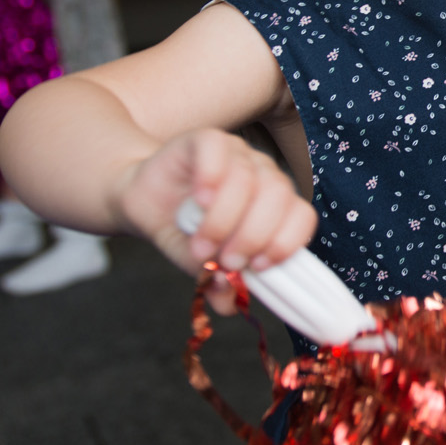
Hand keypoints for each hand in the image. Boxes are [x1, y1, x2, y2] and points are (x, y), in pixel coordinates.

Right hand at [117, 128, 316, 313]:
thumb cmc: (184, 231)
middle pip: (278, 197)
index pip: (302, 216)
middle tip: (226, 261)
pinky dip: (211, 177)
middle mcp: (263, 174)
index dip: (286, 242)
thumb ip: (220, 282)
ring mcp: (236, 153)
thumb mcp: (203, 264)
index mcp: (275, 205)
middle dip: (253, 236)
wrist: (144, 201)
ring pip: (246, 179)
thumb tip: (229, 305)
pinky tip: (199, 201)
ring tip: (201, 246)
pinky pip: (218, 150)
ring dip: (224, 220)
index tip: (259, 267)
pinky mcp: (206, 140)